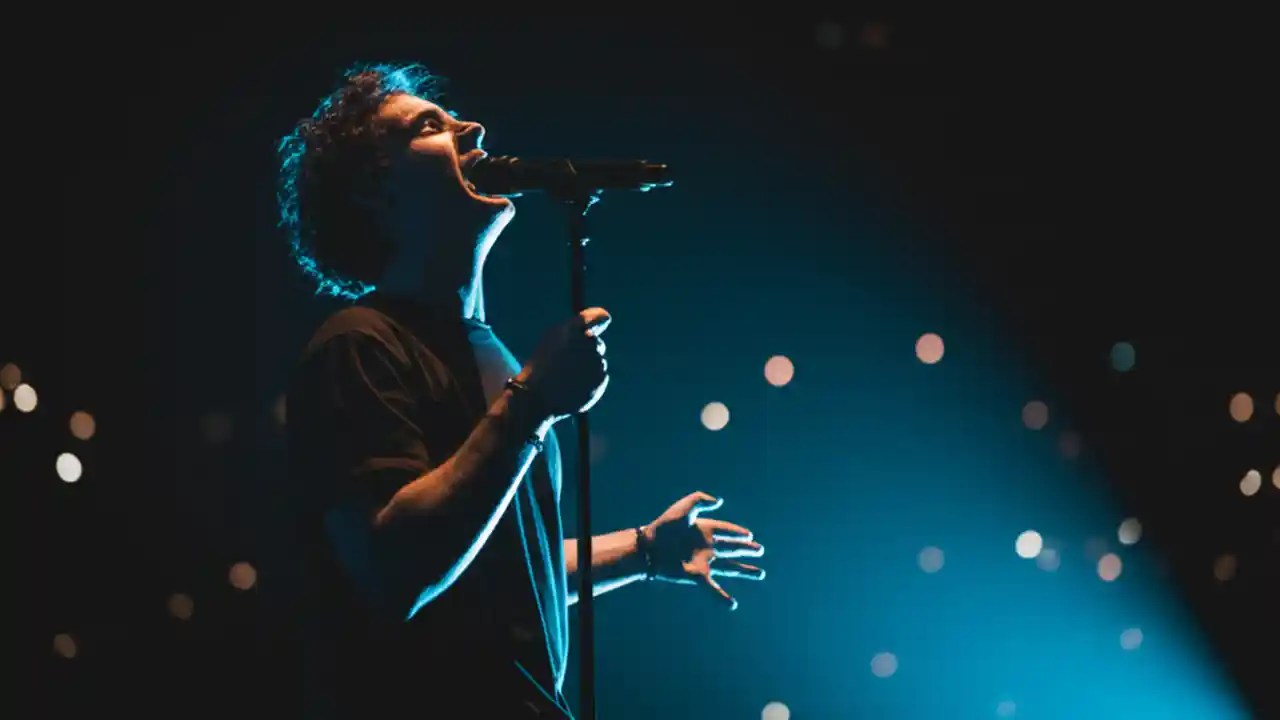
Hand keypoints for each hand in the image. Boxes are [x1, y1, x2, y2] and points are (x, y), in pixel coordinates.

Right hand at [518, 307, 610, 420]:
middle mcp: (587, 343)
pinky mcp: (601, 379)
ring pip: (598, 361)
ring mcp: (596, 362)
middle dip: (586, 351)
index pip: (597, 317)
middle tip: (567, 364)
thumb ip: (577, 328)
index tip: (603, 319)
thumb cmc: (541, 366)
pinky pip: (600, 376)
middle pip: (597, 343)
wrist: (536, 397)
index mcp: (572, 330)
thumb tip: (606, 317)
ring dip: (587, 368)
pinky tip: (574, 387)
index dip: (599, 318)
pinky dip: (590, 381)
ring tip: (567, 377)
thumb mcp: (553, 339)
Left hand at [642, 491, 765, 609]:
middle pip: (732, 548)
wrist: (650, 547)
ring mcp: (703, 562)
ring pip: (730, 567)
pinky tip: (732, 605)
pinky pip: (713, 588)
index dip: (738, 532)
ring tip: (760, 574)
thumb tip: (719, 501)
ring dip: (745, 571)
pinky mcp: (697, 576)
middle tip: (760, 550)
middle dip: (746, 549)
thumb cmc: (665, 526)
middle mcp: (706, 547)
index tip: (749, 534)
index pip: (726, 530)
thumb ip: (700, 500)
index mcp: (704, 529)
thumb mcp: (684, 508)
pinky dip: (722, 597)